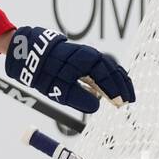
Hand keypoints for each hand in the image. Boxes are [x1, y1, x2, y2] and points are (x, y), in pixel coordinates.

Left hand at [5, 25, 134, 112]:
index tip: (122, 103)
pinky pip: (102, 67)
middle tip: (130, 101)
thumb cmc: (43, 71)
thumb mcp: (59, 89)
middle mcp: (89, 55)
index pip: (107, 75)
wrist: (28, 52)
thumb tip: (96, 106)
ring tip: (126, 95)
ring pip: (109, 67)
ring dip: (118, 81)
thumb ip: (78, 98)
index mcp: (86, 60)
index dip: (116, 90)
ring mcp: (87, 56)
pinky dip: (110, 77)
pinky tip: (112, 87)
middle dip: (122, 85)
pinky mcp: (83, 59)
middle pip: (112, 69)